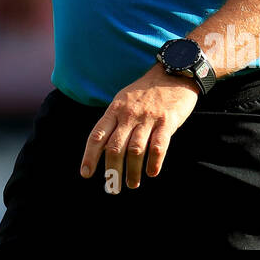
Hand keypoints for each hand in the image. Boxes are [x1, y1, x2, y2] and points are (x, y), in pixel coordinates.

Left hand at [80, 63, 199, 192]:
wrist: (173, 72)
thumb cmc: (146, 91)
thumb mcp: (123, 99)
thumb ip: (114, 121)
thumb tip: (102, 148)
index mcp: (115, 109)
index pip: (97, 135)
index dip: (90, 156)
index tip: (86, 174)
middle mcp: (129, 114)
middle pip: (115, 147)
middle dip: (112, 170)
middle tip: (112, 187)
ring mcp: (148, 117)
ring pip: (135, 150)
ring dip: (132, 171)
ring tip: (131, 184)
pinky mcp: (167, 121)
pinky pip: (158, 146)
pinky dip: (154, 162)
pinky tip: (151, 172)